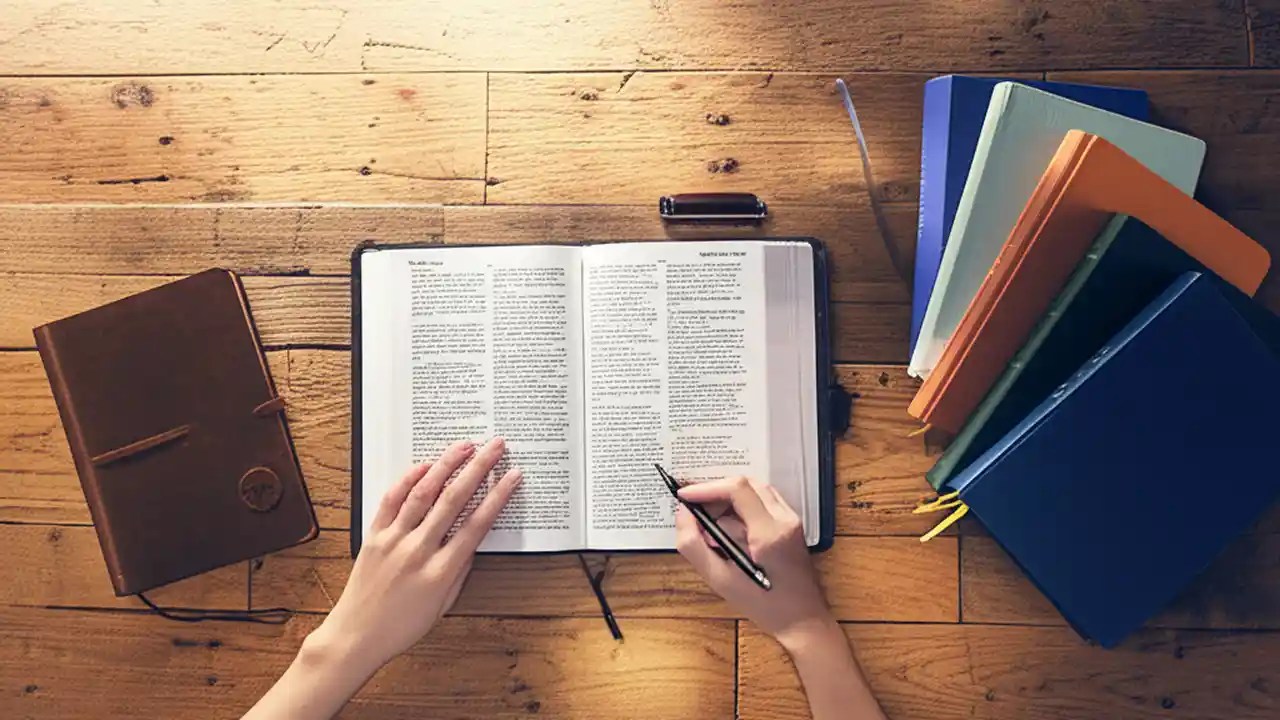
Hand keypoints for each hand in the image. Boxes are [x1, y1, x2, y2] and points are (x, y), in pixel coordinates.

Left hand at [309, 437, 521, 672]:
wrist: (356, 636)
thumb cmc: (401, 626)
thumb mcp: (443, 605)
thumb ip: (461, 571)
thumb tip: (473, 542)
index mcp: (440, 571)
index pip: (477, 524)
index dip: (498, 496)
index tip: (512, 477)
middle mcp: (418, 550)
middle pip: (454, 499)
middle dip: (479, 468)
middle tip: (495, 447)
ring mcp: (394, 540)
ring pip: (423, 492)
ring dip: (446, 464)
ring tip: (464, 445)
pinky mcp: (374, 536)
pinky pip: (391, 500)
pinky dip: (408, 479)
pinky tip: (424, 465)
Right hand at [675, 477, 835, 648]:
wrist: (802, 619)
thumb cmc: (765, 606)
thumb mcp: (720, 580)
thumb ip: (694, 546)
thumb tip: (683, 516)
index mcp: (769, 533)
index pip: (736, 490)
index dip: (706, 488)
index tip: (686, 496)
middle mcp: (784, 520)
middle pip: (745, 484)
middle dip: (715, 493)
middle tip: (695, 511)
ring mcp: (791, 520)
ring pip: (755, 490)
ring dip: (728, 499)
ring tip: (710, 524)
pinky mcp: (791, 524)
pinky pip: (763, 501)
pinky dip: (742, 507)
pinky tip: (729, 529)